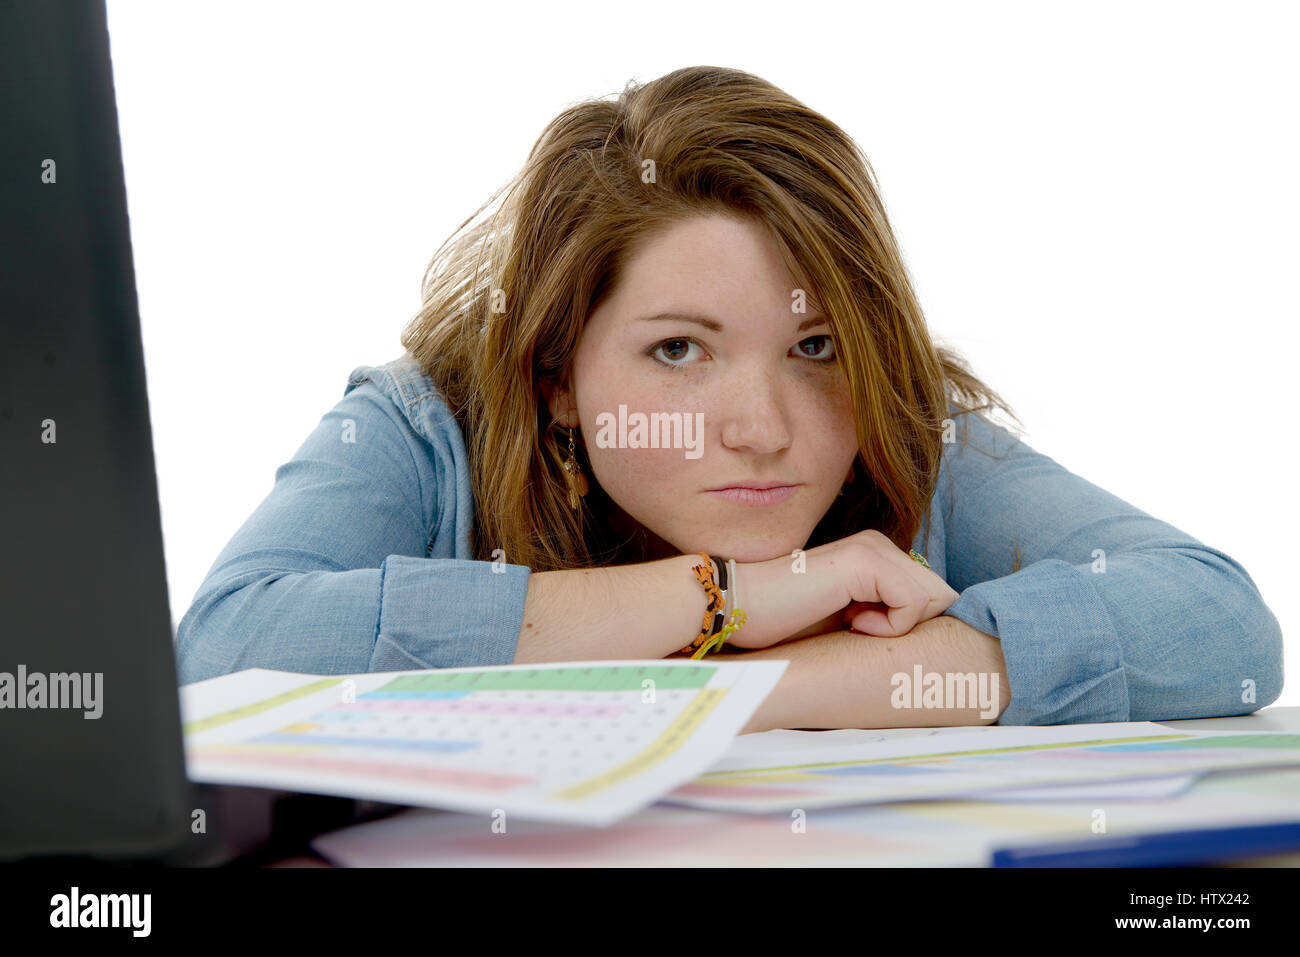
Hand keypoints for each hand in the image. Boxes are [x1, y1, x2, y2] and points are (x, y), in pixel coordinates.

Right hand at [711, 529, 957, 651]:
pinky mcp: (866, 562)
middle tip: (860, 630)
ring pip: (934, 598)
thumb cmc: (783, 622)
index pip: (930, 593)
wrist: (739, 607)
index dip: (910, 625)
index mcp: (874, 554)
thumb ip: (884, 615)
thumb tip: (928, 634)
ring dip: (899, 625)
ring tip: (852, 626)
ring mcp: (873, 548)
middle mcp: (878, 544)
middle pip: (940, 595)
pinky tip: (851, 624)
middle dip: (912, 626)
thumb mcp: (846, 619)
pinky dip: (890, 626)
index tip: (865, 633)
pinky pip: (914, 603)